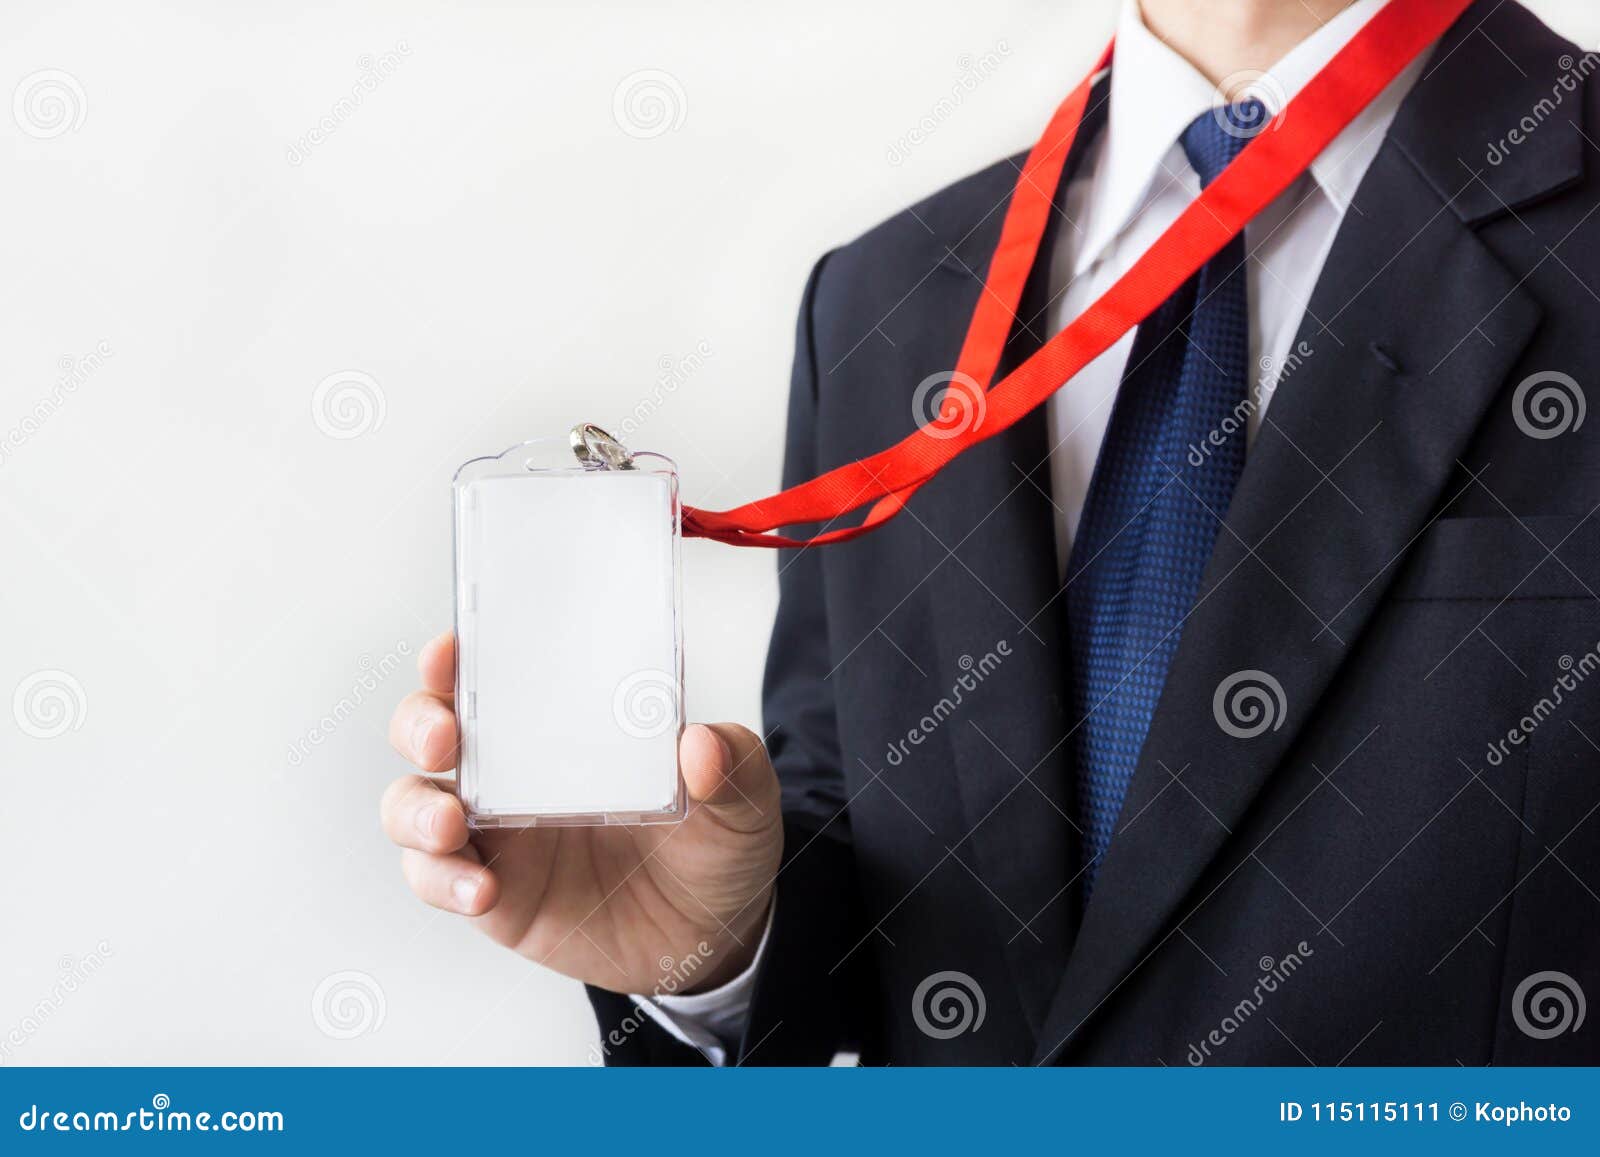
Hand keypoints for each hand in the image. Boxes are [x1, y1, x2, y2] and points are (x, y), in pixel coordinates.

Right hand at [382, 631, 781, 993]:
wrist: (712, 940)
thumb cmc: (713, 846)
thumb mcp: (743, 799)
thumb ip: (732, 765)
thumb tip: (702, 744)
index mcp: (566, 725)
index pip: (497, 672)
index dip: (460, 655)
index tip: (454, 649)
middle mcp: (516, 769)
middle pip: (430, 727)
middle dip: (420, 723)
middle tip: (446, 739)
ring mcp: (497, 832)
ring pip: (412, 804)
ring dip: (415, 810)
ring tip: (450, 826)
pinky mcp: (494, 893)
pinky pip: (438, 880)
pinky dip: (443, 881)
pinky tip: (481, 891)